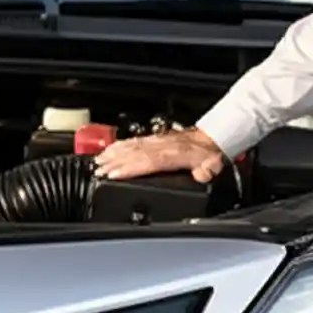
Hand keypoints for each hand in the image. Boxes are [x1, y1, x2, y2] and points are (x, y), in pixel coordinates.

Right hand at [93, 127, 225, 182]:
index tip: (114, 174)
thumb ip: (205, 171)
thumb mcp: (212, 165)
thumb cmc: (209, 154)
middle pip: (134, 154)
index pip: (149, 161)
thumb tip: (202, 175)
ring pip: (132, 146)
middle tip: (98, 171)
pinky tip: (110, 150)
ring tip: (98, 162)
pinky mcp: (155, 139)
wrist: (213, 137)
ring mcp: (157, 141)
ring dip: (114, 154)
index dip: (131, 168)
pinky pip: (134, 141)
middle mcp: (163, 145)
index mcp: (175, 153)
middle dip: (114, 162)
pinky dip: (120, 145)